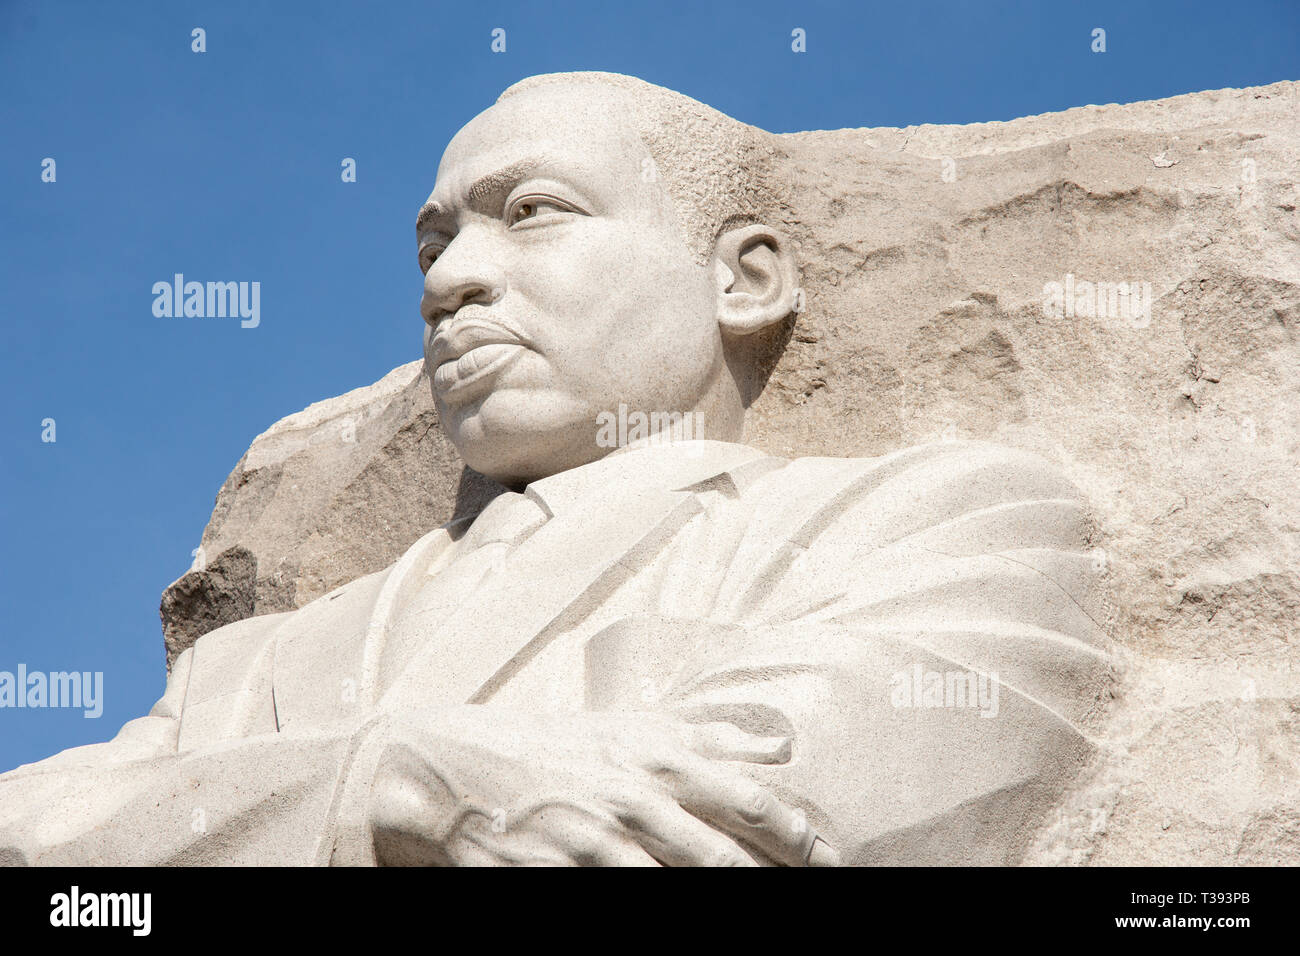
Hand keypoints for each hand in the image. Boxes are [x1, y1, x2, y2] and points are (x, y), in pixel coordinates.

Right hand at [366, 707, 835, 865]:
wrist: (454, 770)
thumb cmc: (551, 746)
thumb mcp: (629, 726)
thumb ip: (707, 733)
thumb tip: (779, 740)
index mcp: (658, 758)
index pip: (751, 801)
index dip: (798, 834)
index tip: (829, 854)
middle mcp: (637, 801)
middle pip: (728, 857)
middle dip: (777, 876)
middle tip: (820, 883)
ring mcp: (600, 846)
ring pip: (683, 885)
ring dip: (726, 895)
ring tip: (762, 912)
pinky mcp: (565, 877)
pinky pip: (627, 902)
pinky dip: (659, 908)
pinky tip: (675, 912)